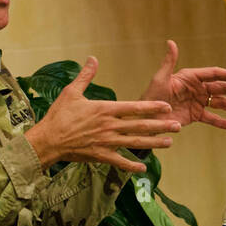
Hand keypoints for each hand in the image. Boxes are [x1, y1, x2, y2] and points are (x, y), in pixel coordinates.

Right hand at [26, 56, 178, 172]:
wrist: (47, 141)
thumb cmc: (58, 115)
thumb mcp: (71, 92)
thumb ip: (86, 76)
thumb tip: (93, 58)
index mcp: (105, 110)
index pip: (134, 108)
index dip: (152, 107)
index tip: (167, 107)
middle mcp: (109, 126)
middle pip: (140, 126)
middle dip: (161, 126)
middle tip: (178, 126)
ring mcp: (106, 142)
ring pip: (135, 143)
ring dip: (154, 143)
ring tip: (169, 143)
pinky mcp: (100, 156)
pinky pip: (119, 161)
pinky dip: (132, 165)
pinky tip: (143, 167)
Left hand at [139, 40, 225, 129]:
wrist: (147, 117)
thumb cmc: (151, 96)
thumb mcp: (160, 79)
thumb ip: (169, 62)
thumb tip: (171, 42)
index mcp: (191, 77)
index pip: (214, 74)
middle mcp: (197, 88)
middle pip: (221, 89)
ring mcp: (197, 102)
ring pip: (220, 103)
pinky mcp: (195, 115)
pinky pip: (212, 118)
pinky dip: (223, 122)